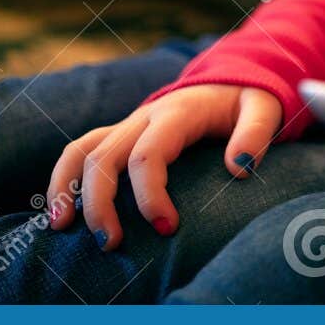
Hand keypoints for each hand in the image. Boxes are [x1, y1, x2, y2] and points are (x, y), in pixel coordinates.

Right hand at [46, 84, 281, 249]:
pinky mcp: (120, 135)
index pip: (149, 155)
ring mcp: (128, 125)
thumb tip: (240, 168)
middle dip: (100, 203)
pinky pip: (80, 151)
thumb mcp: (264, 109)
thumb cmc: (247, 101)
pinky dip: (63, 178)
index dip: (150, 195)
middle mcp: (145, 117)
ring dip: (66, 188)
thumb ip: (256, 134)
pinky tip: (59, 212)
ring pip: (81, 150)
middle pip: (105, 157)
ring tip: (61, 229)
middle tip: (111, 245)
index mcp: (178, 113)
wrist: (231, 79)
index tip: (166, 229)